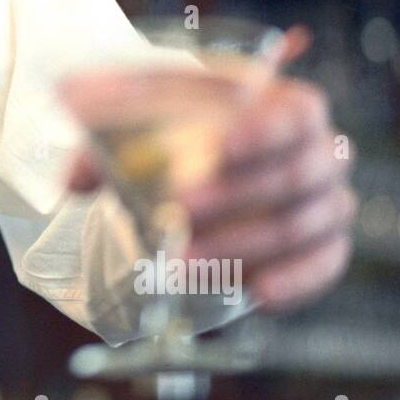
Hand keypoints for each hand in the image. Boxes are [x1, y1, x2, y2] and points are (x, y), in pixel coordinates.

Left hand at [65, 76, 357, 310]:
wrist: (192, 165)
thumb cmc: (171, 127)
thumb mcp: (138, 117)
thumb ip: (106, 132)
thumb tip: (73, 178)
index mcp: (282, 105)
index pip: (296, 114)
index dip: (263, 132)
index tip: (218, 148)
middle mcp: (318, 151)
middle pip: (298, 173)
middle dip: (236, 197)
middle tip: (179, 213)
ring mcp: (326, 202)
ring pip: (302, 225)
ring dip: (242, 246)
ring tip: (181, 265)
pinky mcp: (323, 248)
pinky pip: (323, 267)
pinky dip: (293, 282)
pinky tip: (255, 294)